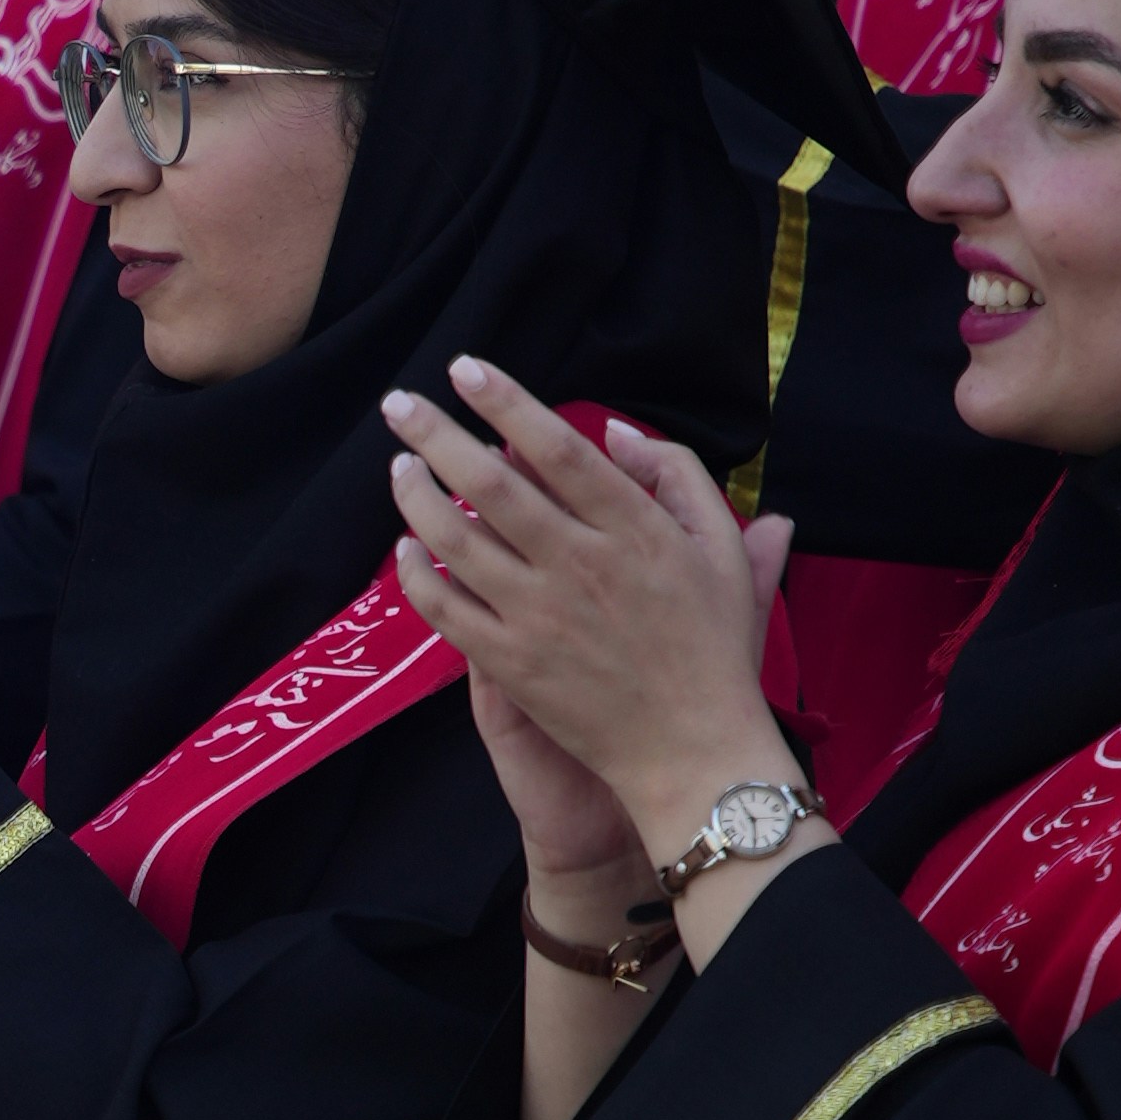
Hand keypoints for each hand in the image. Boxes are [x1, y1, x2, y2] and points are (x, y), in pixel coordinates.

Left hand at [384, 369, 794, 855]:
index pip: (558, 448)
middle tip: (399, 402)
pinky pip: (445, 608)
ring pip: (457, 539)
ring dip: (416, 495)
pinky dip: (418, 572)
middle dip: (436, 434)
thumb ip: (678, 477)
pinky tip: (406, 546)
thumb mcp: (722, 550)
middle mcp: (581, 565)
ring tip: (398, 465)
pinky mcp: (510, 664)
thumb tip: (616, 433)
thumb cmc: (713, 646)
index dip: (506, 402)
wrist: (693, 749)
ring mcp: (539, 616)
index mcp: (635, 530)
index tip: (466, 370)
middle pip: (491, 483)